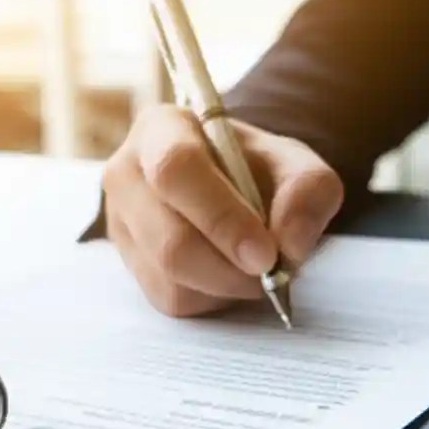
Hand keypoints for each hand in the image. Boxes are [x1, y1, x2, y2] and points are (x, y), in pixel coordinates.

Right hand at [101, 105, 343, 316]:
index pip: (176, 170)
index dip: (222, 217)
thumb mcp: (293, 162)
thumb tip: (290, 246)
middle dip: (229, 269)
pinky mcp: (130, 265)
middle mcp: (127, 175)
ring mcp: (121, 223)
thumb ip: (307, 191)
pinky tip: (228, 275)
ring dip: (226, 287)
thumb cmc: (254, 168)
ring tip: (253, 268)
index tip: (265, 253)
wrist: (228, 184)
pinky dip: (212, 299)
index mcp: (161, 129)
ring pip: (170, 278)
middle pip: (169, 241)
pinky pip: (170, 299)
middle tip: (270, 272)